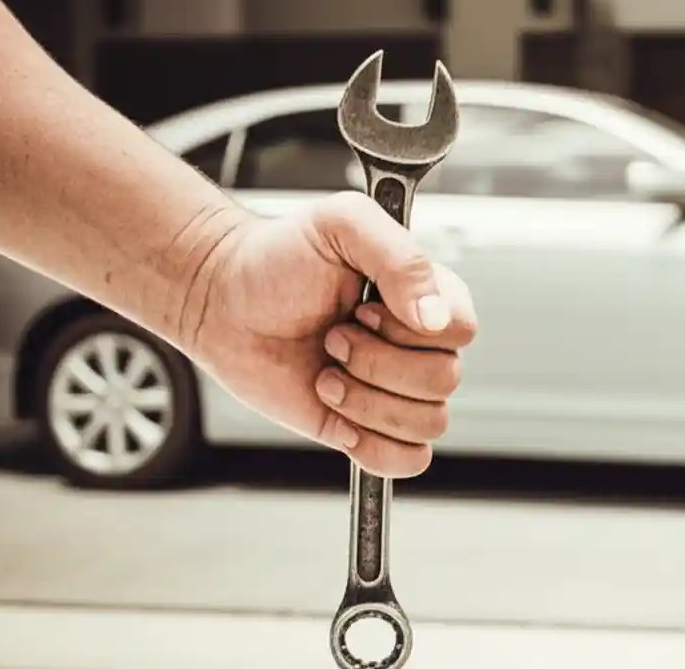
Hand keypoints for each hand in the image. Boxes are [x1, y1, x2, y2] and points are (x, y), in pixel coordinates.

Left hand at [182, 192, 476, 477]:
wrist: (222, 299)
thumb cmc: (278, 256)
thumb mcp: (341, 224)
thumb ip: (401, 259)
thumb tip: (435, 319)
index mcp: (427, 294)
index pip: (462, 330)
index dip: (411, 330)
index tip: (364, 309)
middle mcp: (419, 344)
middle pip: (444, 381)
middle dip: (377, 363)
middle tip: (333, 337)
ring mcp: (396, 389)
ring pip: (427, 424)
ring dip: (367, 402)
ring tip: (327, 373)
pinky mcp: (368, 426)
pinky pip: (407, 461)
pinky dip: (374, 448)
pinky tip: (340, 418)